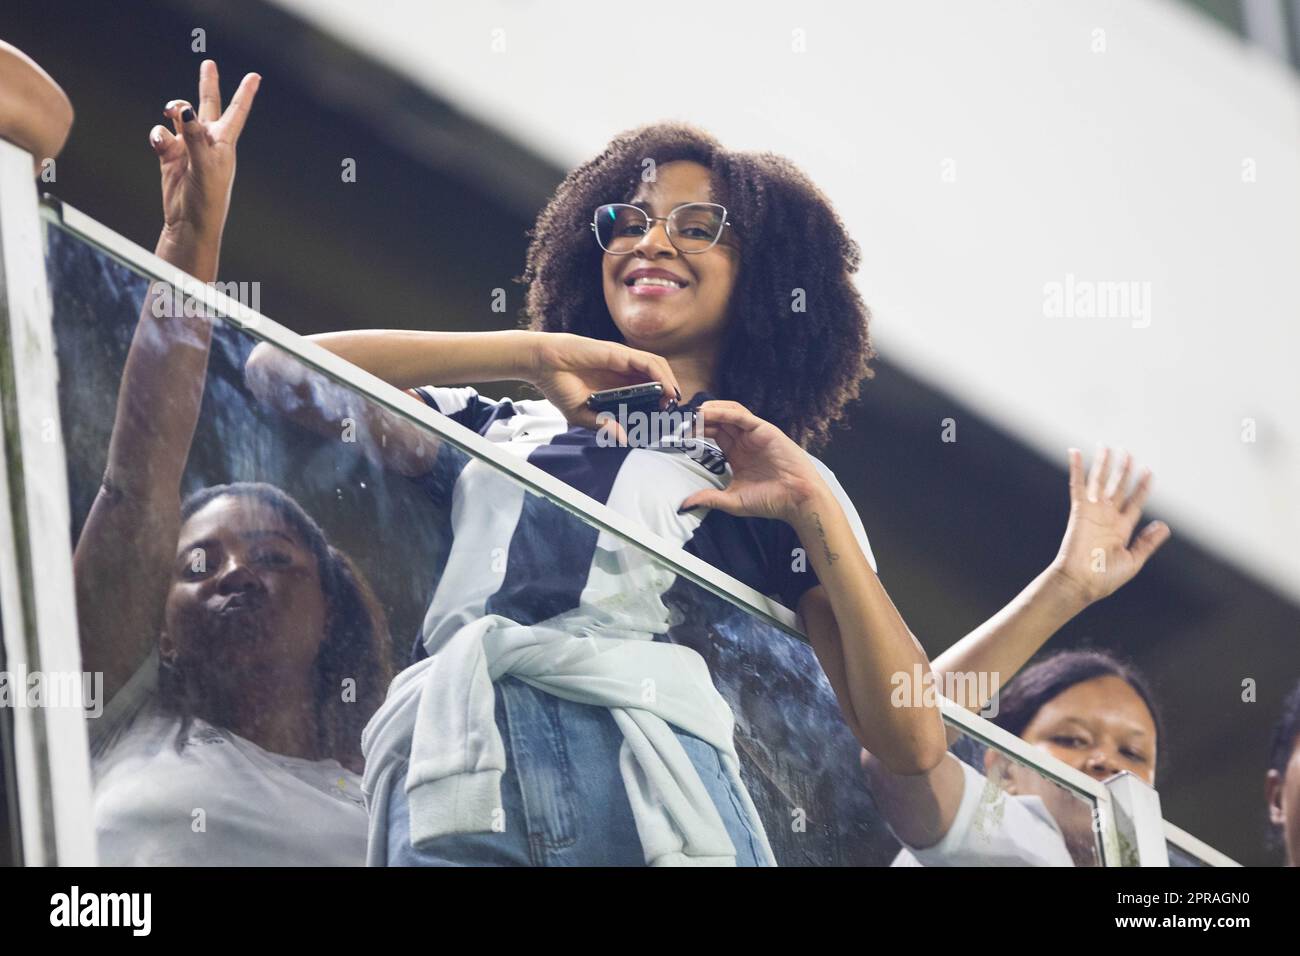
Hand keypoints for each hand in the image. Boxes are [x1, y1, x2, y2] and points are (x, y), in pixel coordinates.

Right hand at [149, 60, 259, 244]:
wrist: (189, 222)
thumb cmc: (207, 198)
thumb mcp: (204, 165)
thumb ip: (194, 136)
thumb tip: (184, 110)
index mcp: (224, 143)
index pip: (236, 111)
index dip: (245, 93)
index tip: (255, 76)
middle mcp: (207, 141)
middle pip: (207, 105)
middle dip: (207, 84)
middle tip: (208, 63)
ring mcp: (187, 147)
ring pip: (178, 116)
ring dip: (172, 110)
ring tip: (169, 113)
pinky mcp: (170, 156)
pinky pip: (160, 134)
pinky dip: (157, 135)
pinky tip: (160, 144)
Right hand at [529, 332, 682, 439]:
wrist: (542, 366)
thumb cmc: (559, 387)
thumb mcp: (581, 414)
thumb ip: (602, 424)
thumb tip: (623, 439)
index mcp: (615, 385)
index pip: (645, 390)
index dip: (658, 402)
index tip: (664, 417)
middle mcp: (622, 372)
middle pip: (656, 378)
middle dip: (668, 394)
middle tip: (672, 411)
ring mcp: (623, 361)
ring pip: (657, 368)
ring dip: (670, 383)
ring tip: (673, 401)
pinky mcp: (620, 353)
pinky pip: (648, 362)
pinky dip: (661, 375)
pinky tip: (666, 390)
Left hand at [676, 400, 824, 522]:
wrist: (796, 499)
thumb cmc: (770, 500)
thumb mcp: (732, 500)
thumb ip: (709, 498)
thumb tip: (684, 505)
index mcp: (736, 454)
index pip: (713, 434)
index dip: (696, 431)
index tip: (679, 434)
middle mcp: (744, 441)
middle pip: (718, 421)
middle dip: (699, 419)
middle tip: (681, 422)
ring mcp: (754, 434)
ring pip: (729, 413)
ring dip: (710, 411)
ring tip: (693, 414)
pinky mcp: (764, 429)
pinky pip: (741, 416)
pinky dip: (724, 412)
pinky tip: (708, 412)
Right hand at [1049, 446, 1170, 606]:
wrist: (1081, 582)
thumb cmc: (1105, 577)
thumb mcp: (1134, 560)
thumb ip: (1147, 542)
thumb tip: (1164, 526)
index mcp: (1122, 528)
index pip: (1134, 501)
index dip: (1142, 487)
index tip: (1149, 471)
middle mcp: (1108, 517)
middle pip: (1117, 487)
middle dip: (1123, 470)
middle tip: (1128, 452)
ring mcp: (1093, 512)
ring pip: (1099, 482)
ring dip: (1103, 464)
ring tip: (1107, 447)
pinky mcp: (1079, 511)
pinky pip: (1077, 486)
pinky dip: (1076, 469)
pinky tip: (1075, 453)